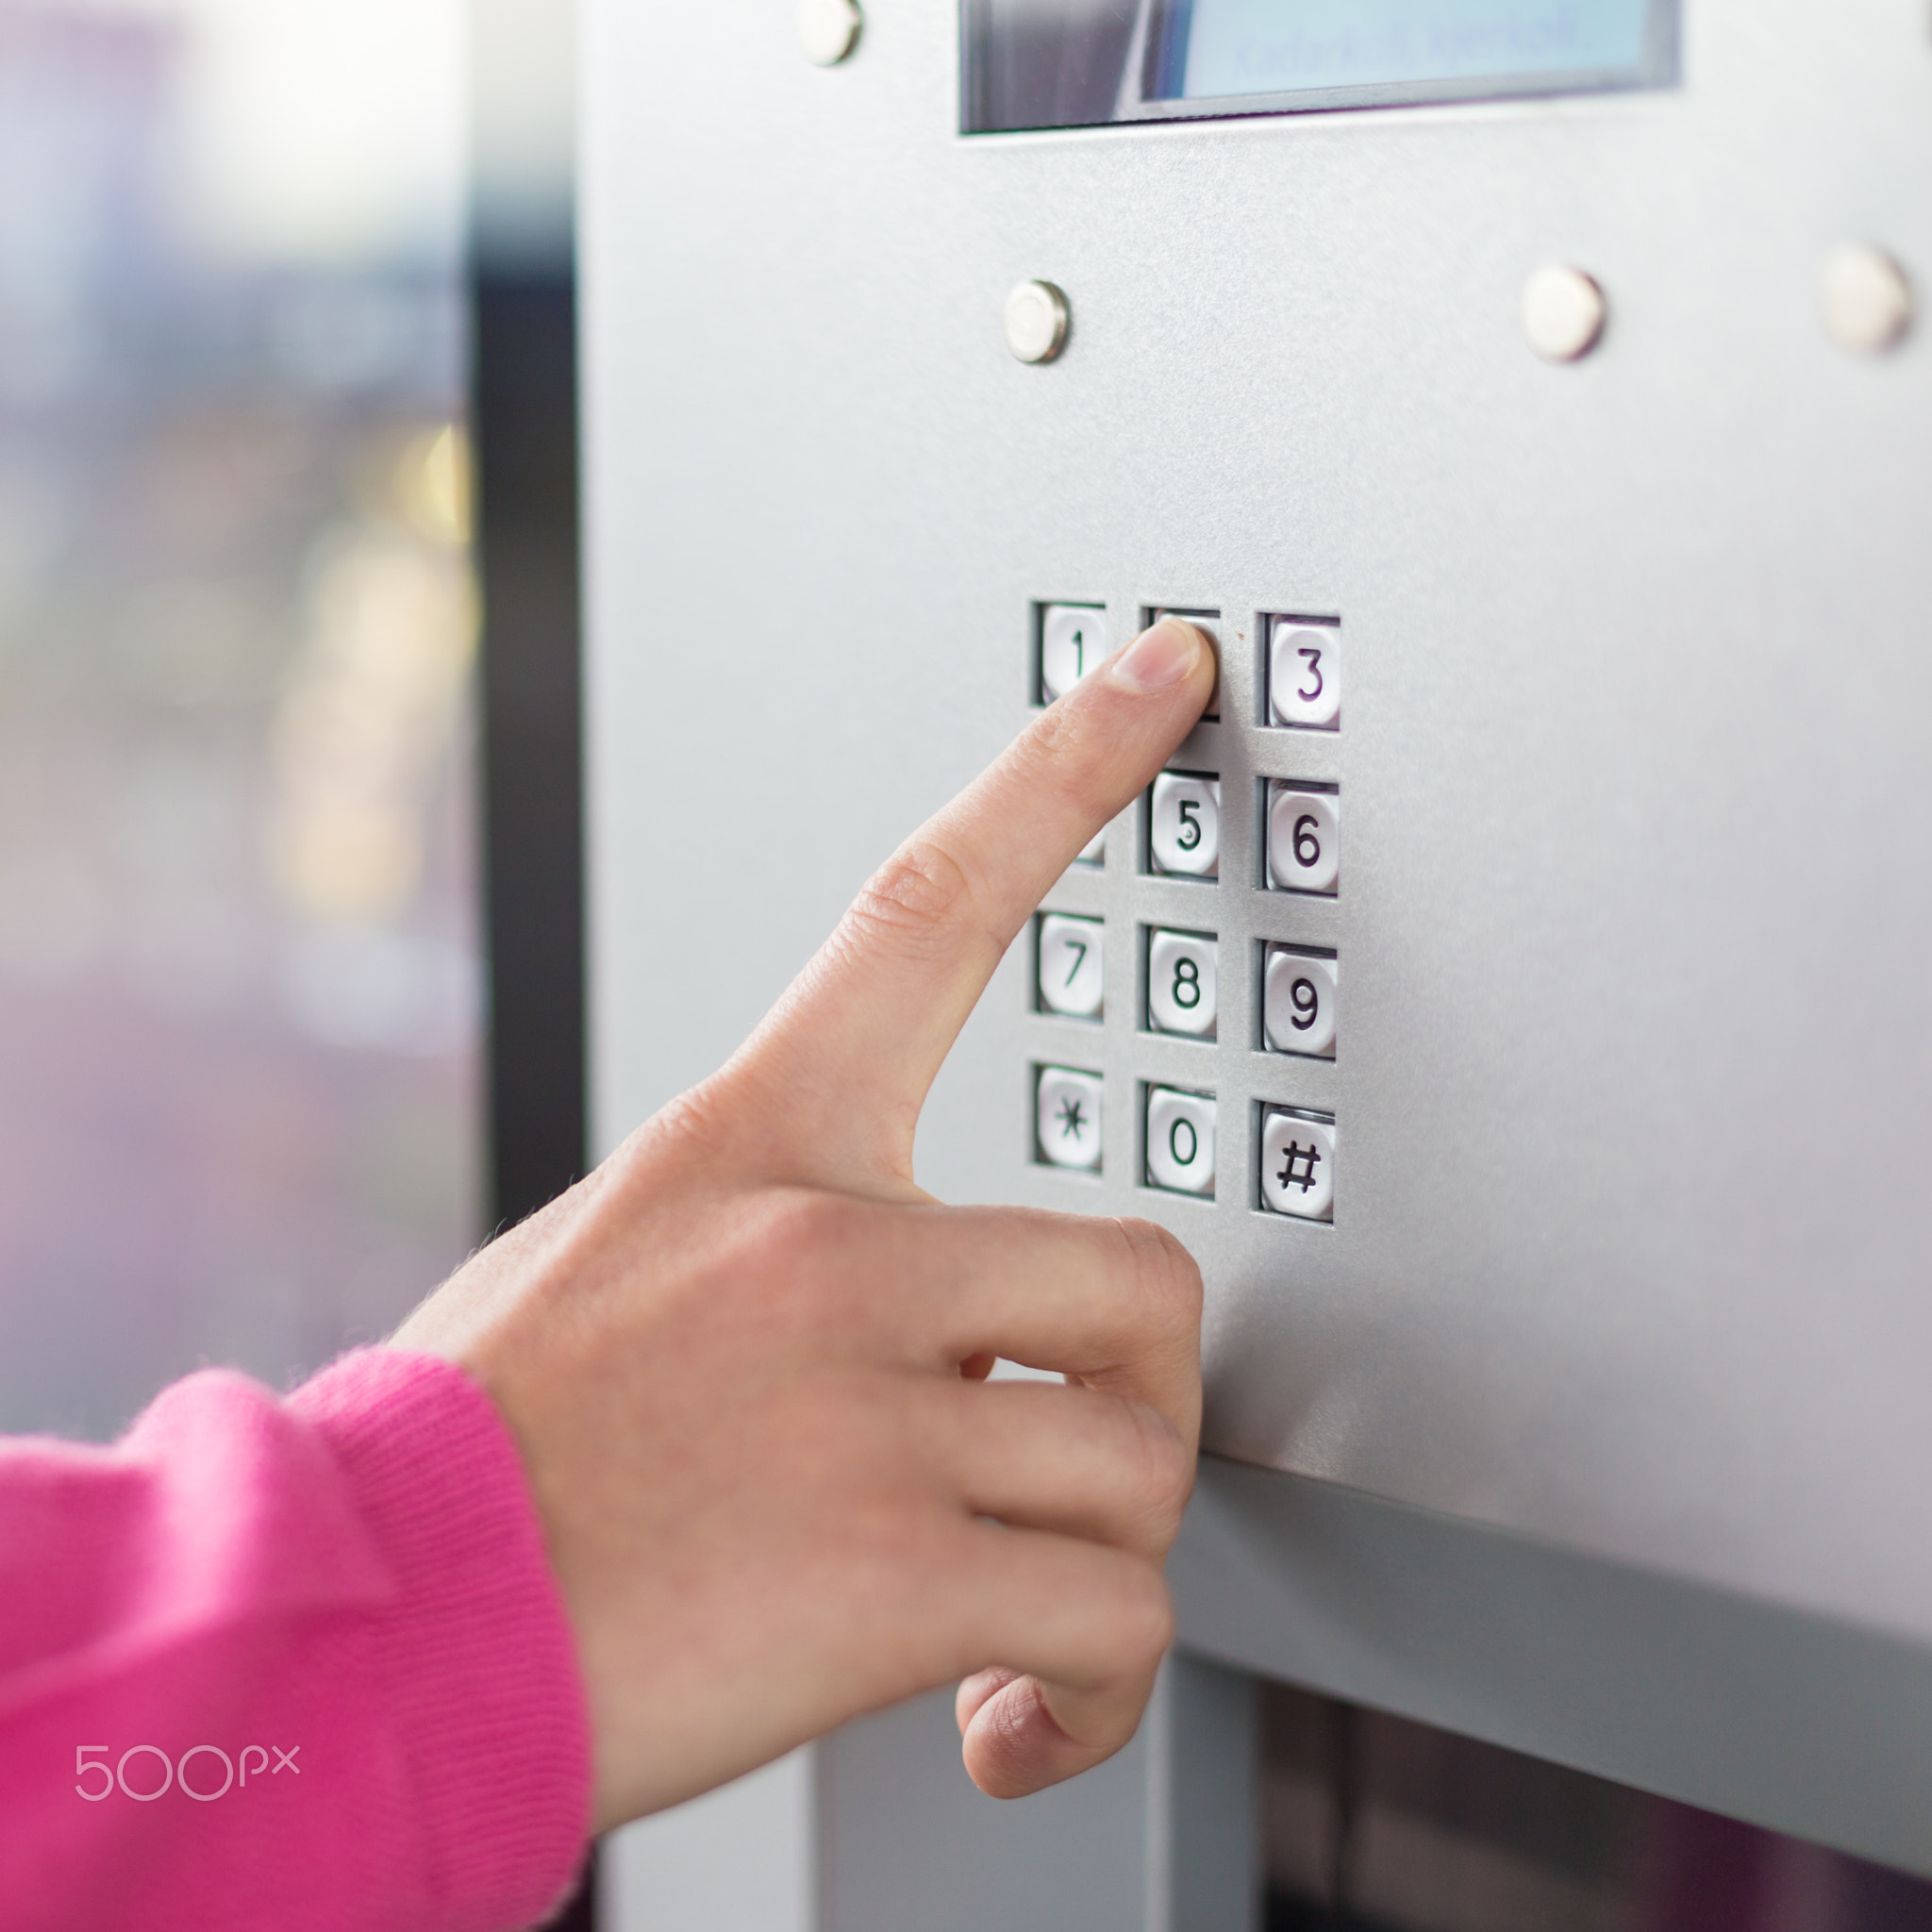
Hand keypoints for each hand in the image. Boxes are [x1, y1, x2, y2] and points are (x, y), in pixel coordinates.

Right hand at [393, 618, 1217, 1829]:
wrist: (365, 1630)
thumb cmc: (491, 1446)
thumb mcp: (617, 1263)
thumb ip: (777, 1245)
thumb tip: (917, 1285)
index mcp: (756, 1146)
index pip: (932, 904)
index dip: (1064, 771)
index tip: (1163, 673)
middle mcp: (825, 1248)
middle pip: (1147, 1274)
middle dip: (1142, 1394)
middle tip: (1069, 1463)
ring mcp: (863, 1407)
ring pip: (1147, 1462)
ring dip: (1104, 1557)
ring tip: (1013, 1619)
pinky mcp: (887, 1574)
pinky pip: (1115, 1621)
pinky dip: (1095, 1693)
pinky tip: (1011, 1714)